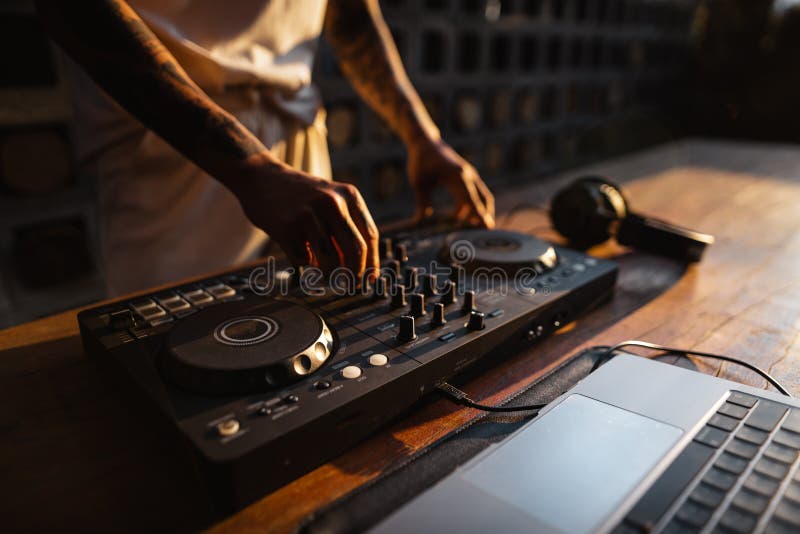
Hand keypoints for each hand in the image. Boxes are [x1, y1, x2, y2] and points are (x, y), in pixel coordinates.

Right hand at [227, 155, 378, 279]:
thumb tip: (364, 267)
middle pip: (356, 251)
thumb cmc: (301, 195)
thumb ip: (348, 226)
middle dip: (356, 275)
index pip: (370, 236)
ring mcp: (308, 215)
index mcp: (348, 195)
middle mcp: (332, 203)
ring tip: (324, 270)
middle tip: (352, 286)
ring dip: (330, 273)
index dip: (372, 262)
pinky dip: (304, 262)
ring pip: (331, 260)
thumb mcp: (331, 199)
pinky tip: (298, 248)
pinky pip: (304, 260)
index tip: (369, 279)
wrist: (261, 177)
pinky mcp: (286, 227)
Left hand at [406, 139, 494, 227]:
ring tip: (475, 229)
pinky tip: (460, 217)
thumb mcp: (418, 182)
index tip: (486, 226)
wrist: (425, 142)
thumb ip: (423, 202)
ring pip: (483, 197)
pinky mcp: (467, 177)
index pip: (471, 199)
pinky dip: (472, 206)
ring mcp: (470, 175)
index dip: (478, 214)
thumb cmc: (421, 161)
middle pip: (484, 199)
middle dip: (485, 216)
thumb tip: (422, 221)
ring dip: (480, 212)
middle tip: (486, 233)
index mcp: (458, 176)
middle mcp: (468, 175)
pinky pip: (476, 194)